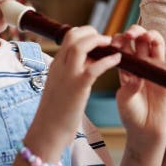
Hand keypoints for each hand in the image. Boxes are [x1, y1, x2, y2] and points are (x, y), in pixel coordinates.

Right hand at [32, 27, 121, 151]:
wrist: (47, 133)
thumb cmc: (57, 113)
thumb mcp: (62, 86)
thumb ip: (73, 72)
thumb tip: (90, 61)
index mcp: (55, 65)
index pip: (67, 38)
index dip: (84, 33)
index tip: (97, 38)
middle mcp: (59, 67)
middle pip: (73, 36)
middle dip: (91, 32)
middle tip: (105, 39)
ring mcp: (67, 76)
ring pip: (80, 46)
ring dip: (98, 41)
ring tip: (111, 44)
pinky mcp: (77, 88)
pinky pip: (94, 67)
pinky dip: (108, 60)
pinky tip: (118, 59)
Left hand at [111, 26, 165, 154]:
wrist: (146, 129)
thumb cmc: (132, 114)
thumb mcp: (124, 100)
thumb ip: (129, 87)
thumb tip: (138, 77)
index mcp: (128, 66)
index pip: (124, 46)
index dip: (120, 40)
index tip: (116, 42)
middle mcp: (142, 63)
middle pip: (140, 39)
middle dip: (134, 32)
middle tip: (130, 36)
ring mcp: (157, 67)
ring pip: (157, 43)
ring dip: (152, 35)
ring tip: (148, 36)